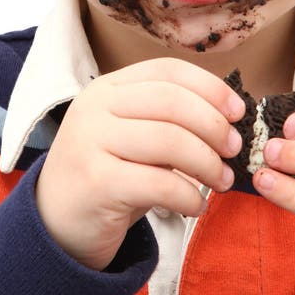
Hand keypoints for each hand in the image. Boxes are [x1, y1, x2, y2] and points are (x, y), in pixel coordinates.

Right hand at [35, 58, 243, 269]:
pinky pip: (159, 184)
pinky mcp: (96, 182)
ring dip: (207, 163)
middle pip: (172, 102)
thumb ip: (167, 119)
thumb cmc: (108, 175)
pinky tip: (196, 207)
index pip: (167, 71)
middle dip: (214, 126)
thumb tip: (230, 118)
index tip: (238, 111)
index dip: (210, 87)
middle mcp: (95, 106)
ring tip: (221, 181)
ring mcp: (91, 141)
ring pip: (170, 140)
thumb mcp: (131, 135)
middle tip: (234, 150)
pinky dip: (189, 196)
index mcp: (107, 87)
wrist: (55, 223)